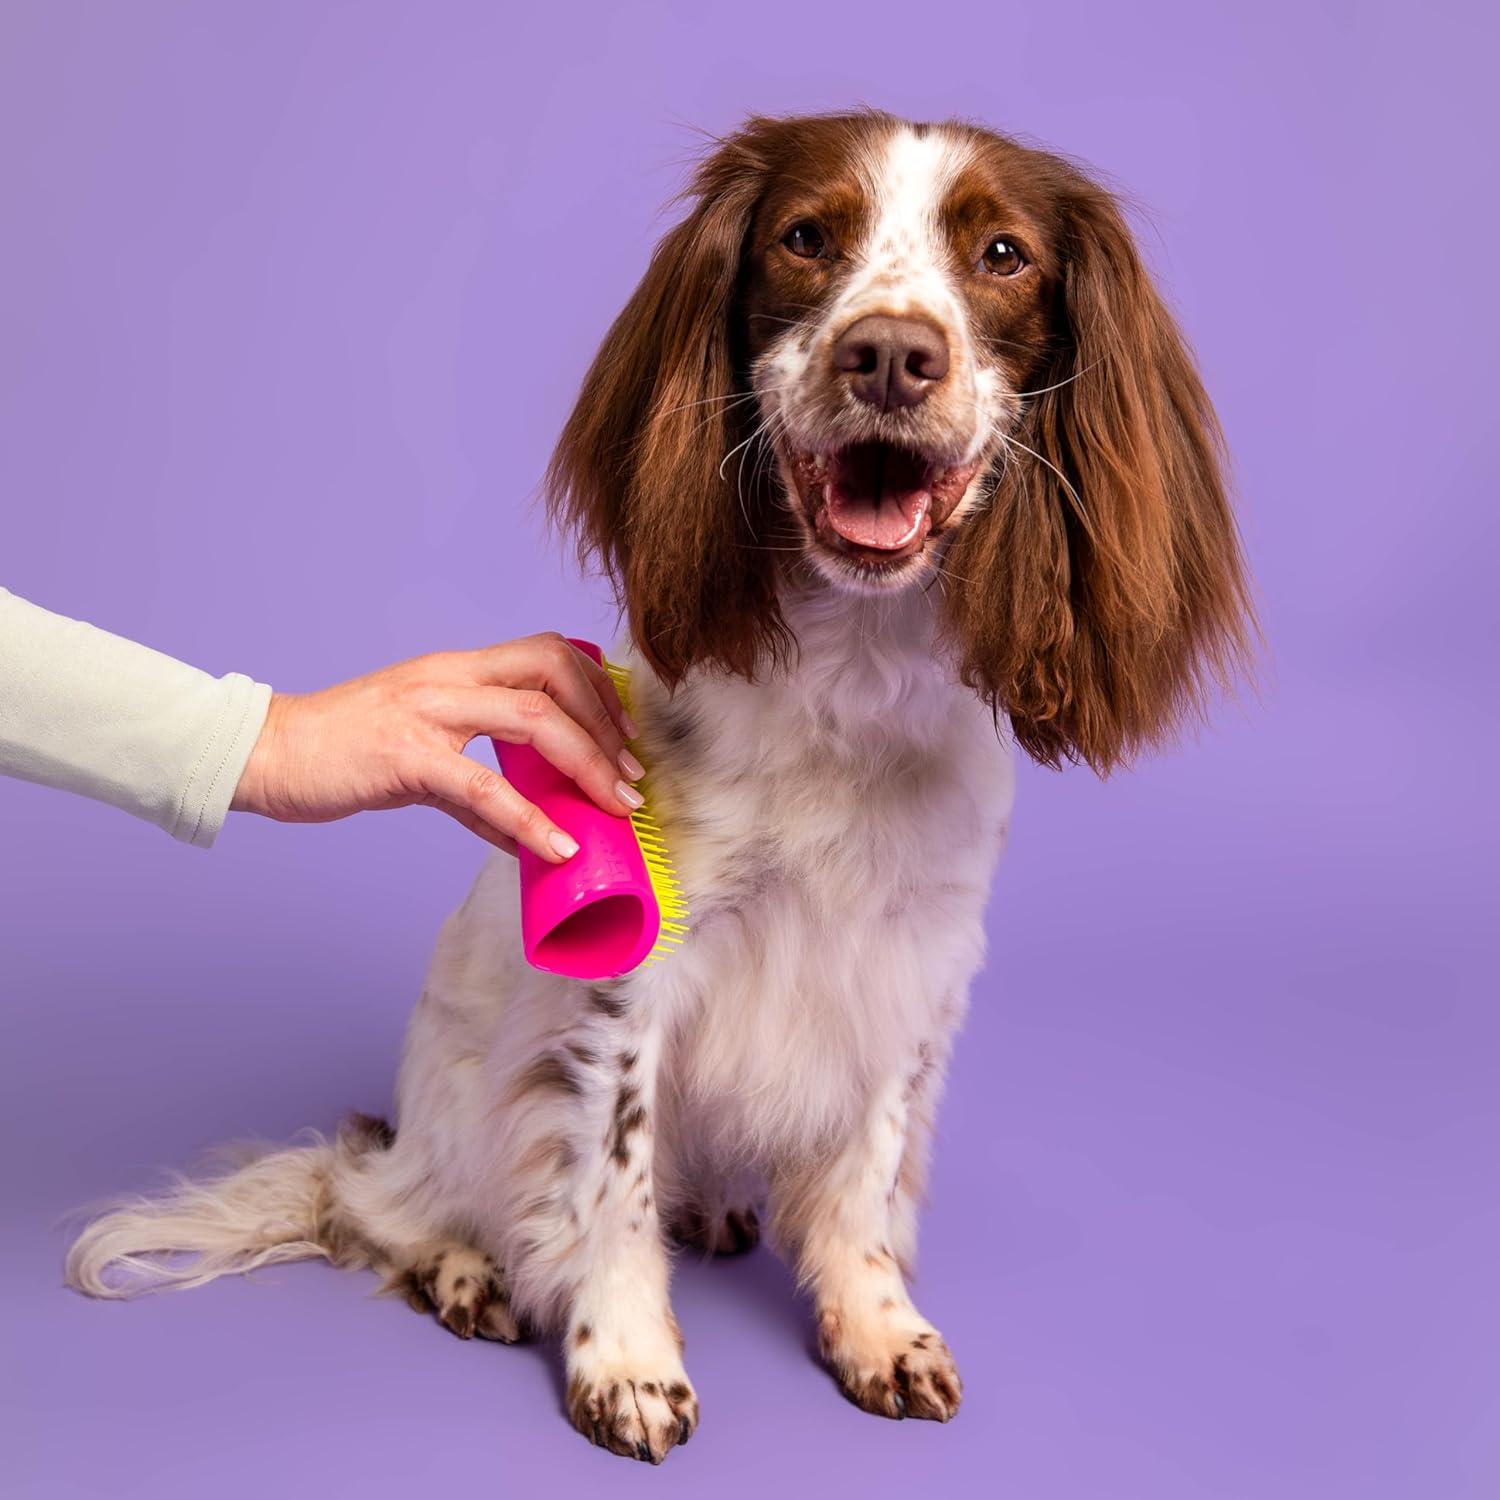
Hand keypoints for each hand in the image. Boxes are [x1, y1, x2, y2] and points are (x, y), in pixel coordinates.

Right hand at [230, 633, 645, 860]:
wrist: (266, 753)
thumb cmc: (344, 753)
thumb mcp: (420, 757)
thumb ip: (475, 787)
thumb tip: (525, 830)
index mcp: (457, 669)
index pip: (549, 652)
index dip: (599, 688)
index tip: (626, 734)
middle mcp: (450, 678)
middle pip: (555, 670)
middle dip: (607, 721)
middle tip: (631, 774)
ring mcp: (429, 711)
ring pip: (534, 718)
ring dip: (588, 762)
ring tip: (617, 805)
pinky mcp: (407, 755)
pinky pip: (483, 787)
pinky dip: (529, 818)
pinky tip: (556, 846)